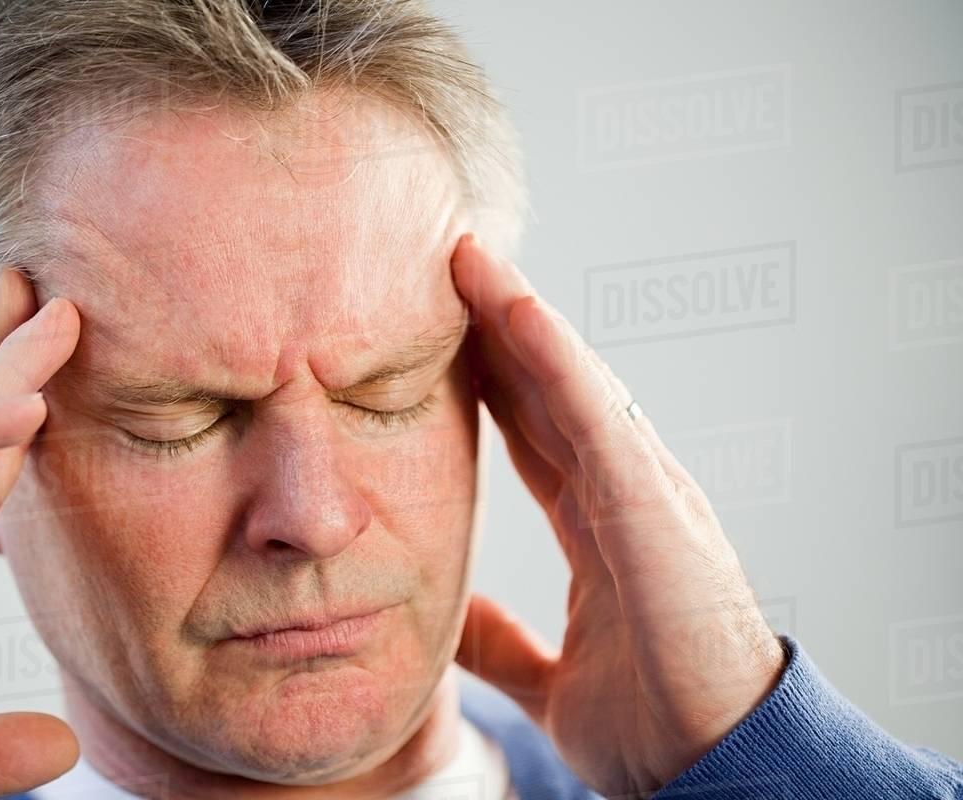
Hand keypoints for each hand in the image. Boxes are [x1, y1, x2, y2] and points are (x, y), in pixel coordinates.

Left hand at [450, 234, 785, 796]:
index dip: (489, 378)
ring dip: (520, 317)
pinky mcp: (654, 509)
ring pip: (572, 384)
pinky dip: (554, 360)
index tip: (437, 332)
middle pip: (550, 390)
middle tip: (447, 266)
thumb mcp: (552, 676)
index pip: (535, 430)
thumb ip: (505, 641)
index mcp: (602, 525)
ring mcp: (644, 493)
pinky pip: (594, 417)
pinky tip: (513, 310)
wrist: (715, 773)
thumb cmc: (653, 724)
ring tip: (470, 259)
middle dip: (498, 328)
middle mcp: (623, 494)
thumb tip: (454, 618)